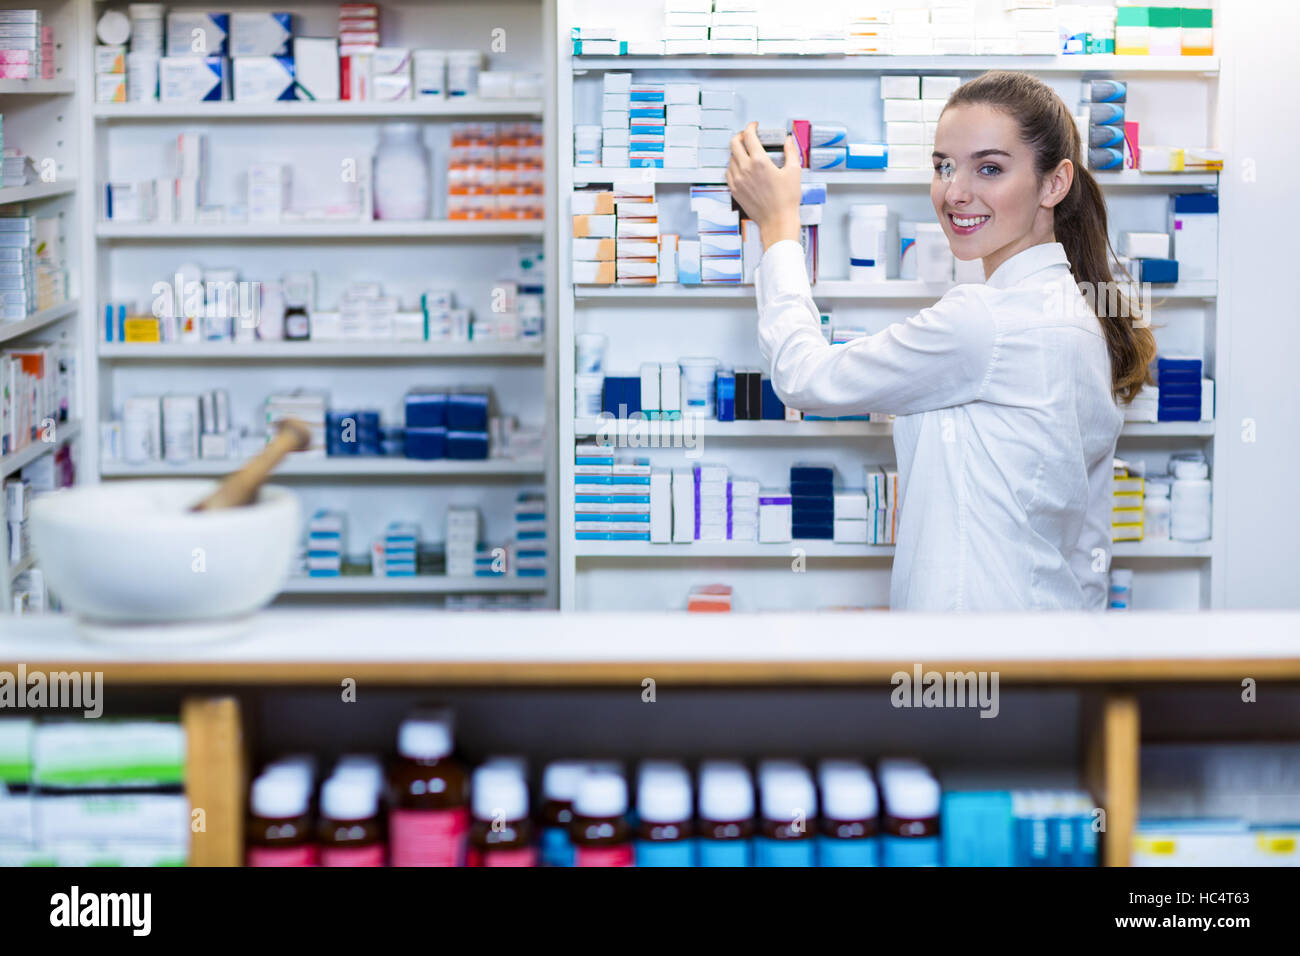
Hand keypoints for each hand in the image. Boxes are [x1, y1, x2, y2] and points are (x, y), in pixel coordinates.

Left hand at [725, 121, 801, 250]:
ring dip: (737, 151)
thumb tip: (789, 140)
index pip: (749, 136)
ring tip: (746, 152)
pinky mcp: (734, 190)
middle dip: (740, 136)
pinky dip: (733, 166)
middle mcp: (745, 169)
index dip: (751, 127)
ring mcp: (737, 180)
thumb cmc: (787, 200)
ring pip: (730, 158)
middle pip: (734, 143)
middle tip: (747, 136)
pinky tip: (741, 167)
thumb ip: (791, 151)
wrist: (777, 221)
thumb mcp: (794, 172)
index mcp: (760, 162)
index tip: (754, 126)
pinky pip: (728, 172)